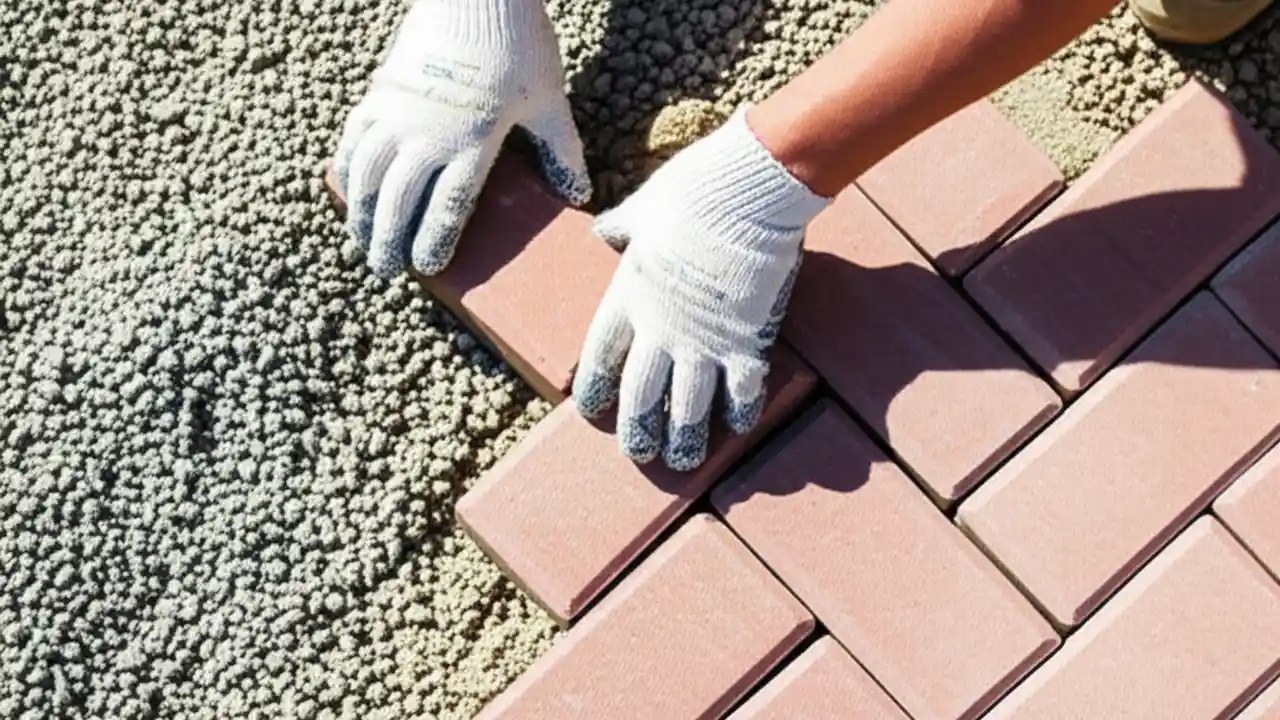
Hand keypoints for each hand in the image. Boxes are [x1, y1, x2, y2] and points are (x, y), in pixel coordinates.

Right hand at [334, 0, 590, 277]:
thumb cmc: (519, 46)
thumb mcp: (550, 101)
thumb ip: (561, 152)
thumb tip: (577, 195)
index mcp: (473, 143)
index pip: (449, 206)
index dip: (434, 239)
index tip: (427, 266)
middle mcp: (428, 134)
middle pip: (399, 199)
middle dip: (389, 239)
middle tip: (384, 270)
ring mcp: (398, 113)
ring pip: (368, 173)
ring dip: (361, 211)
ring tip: (361, 239)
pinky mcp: (380, 91)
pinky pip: (354, 138)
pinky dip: (347, 168)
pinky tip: (346, 189)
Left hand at [573, 111, 828, 470]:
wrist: (748, 192)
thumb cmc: (694, 190)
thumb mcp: (642, 206)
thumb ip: (622, 226)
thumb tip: (602, 230)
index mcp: (629, 295)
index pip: (601, 355)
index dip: (595, 387)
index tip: (591, 410)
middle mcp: (660, 328)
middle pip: (640, 394)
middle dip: (637, 430)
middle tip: (638, 454)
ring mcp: (704, 340)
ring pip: (686, 408)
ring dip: (683, 439)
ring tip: (683, 463)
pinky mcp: (748, 341)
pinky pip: (741, 392)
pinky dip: (739, 413)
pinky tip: (738, 428)